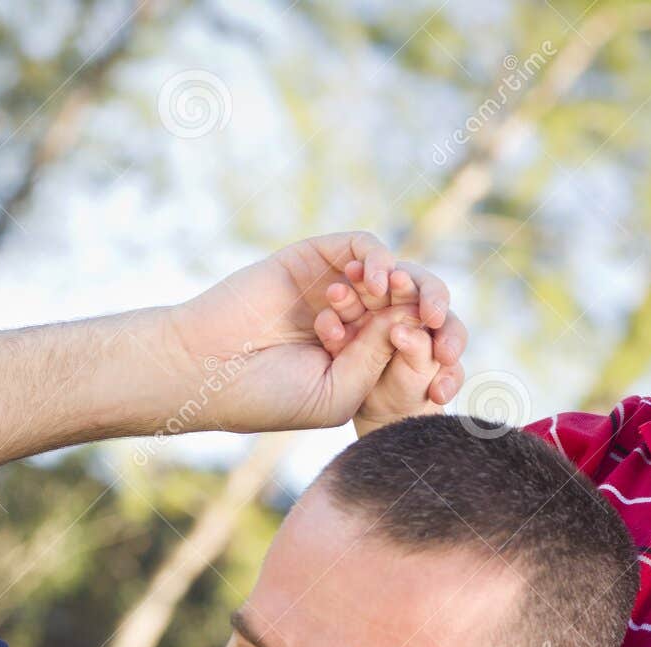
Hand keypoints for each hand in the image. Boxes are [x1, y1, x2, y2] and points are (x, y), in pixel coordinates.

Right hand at [164, 232, 466, 433]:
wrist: (206, 368)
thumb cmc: (267, 395)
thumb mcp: (338, 394)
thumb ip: (378, 359)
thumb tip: (412, 318)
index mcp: (364, 362)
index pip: (418, 348)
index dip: (439, 355)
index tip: (445, 375)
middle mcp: (355, 323)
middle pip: (414, 307)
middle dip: (432, 315)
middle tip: (437, 325)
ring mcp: (336, 289)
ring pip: (393, 276)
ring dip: (402, 288)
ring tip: (388, 302)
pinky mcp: (316, 259)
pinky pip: (363, 247)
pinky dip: (379, 260)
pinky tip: (375, 283)